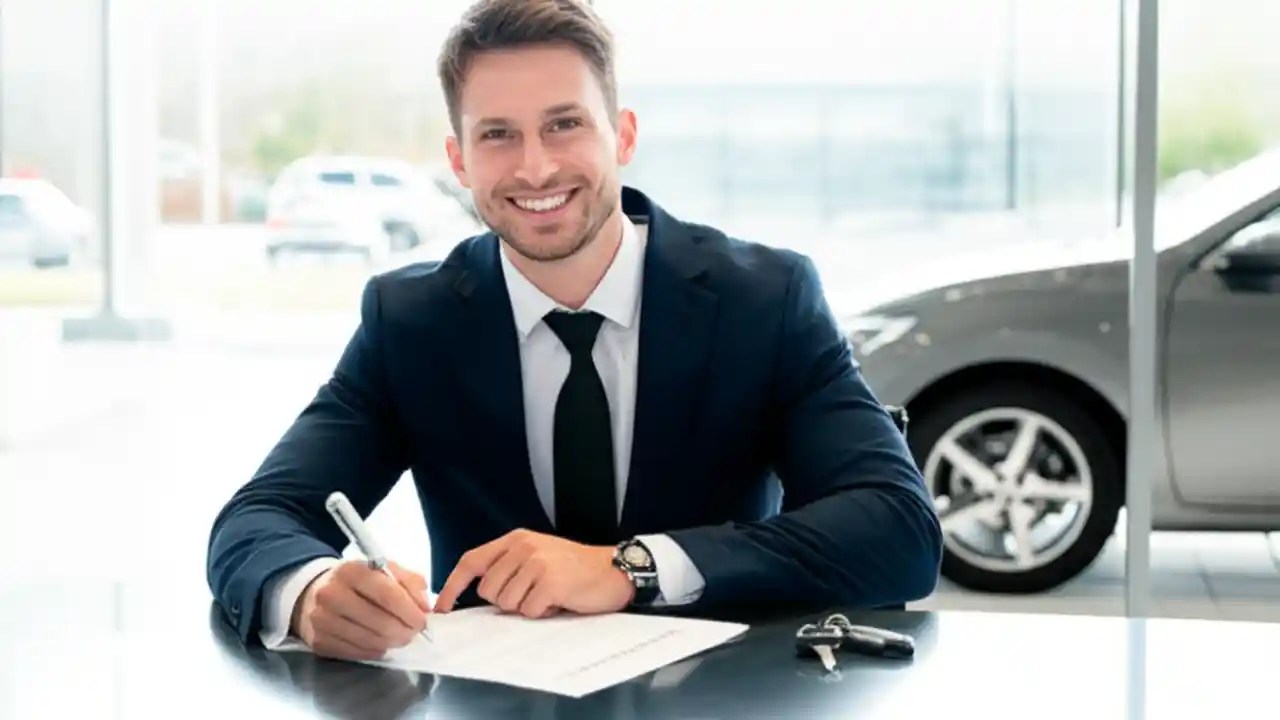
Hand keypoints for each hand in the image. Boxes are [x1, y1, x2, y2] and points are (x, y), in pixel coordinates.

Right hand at [292, 560, 430, 660]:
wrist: (313, 592)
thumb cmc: (358, 581)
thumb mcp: (384, 570)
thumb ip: (410, 582)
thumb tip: (425, 607)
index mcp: (352, 571)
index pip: (387, 594)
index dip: (410, 611)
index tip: (423, 621)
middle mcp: (332, 594)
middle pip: (379, 621)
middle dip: (403, 631)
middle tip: (413, 633)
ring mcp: (322, 620)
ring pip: (368, 640)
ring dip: (391, 643)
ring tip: (400, 638)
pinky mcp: (319, 641)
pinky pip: (355, 653)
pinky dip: (374, 651)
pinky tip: (381, 644)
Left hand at [433, 530, 634, 617]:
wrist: (613, 570)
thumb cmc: (574, 568)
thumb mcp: (537, 556)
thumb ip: (508, 567)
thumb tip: (479, 595)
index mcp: (516, 540)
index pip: (471, 561)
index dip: (453, 586)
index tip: (443, 607)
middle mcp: (523, 547)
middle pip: (488, 591)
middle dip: (506, 601)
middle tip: (533, 594)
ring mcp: (537, 563)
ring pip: (507, 604)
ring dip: (527, 607)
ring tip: (549, 595)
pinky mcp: (550, 582)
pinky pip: (529, 611)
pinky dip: (543, 612)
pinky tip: (559, 600)